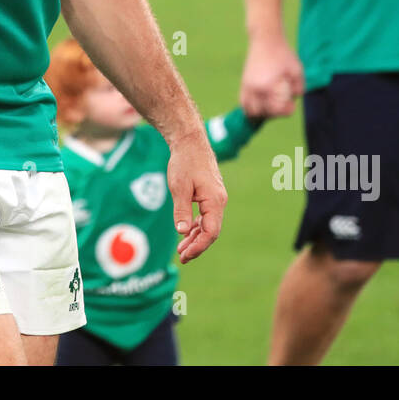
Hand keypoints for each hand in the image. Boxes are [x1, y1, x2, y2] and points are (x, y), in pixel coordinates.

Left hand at [167, 132, 226, 263]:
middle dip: (197, 246)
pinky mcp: (210, 195)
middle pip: (211, 231)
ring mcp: (215, 198)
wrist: (190, 142)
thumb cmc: (184, 162)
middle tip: (182, 257)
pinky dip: (196, 226)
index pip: (211, 232)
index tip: (185, 255)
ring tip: (181, 249)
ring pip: (208, 224)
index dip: (199, 246)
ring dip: (195, 237)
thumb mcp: (179, 187)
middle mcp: (219, 201)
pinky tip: (186, 233)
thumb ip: (182, 211)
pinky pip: (206, 216)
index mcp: (215, 201)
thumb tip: (182, 233)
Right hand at [240, 32, 304, 117]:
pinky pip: (243, 102)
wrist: (265, 39)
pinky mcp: (243, 83)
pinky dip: (250, 107)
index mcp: (268, 86)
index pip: (275, 109)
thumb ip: (298, 88)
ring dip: (261, 112)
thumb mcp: (297, 70)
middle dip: (274, 113)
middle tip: (282, 105)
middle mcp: (255, 88)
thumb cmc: (283, 54)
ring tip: (271, 106)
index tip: (292, 104)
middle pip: (262, 113)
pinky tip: (261, 104)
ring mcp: (247, 86)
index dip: (286, 110)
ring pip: (249, 110)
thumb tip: (293, 99)